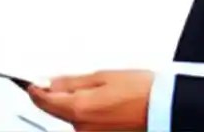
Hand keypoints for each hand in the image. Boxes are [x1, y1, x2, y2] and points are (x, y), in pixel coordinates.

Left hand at [25, 70, 152, 130]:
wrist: (169, 108)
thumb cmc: (143, 91)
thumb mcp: (101, 77)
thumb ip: (69, 83)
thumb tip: (46, 83)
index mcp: (79, 110)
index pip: (43, 102)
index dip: (36, 90)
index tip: (34, 83)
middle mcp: (83, 130)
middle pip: (60, 112)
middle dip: (65, 98)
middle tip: (87, 85)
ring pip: (75, 120)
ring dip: (81, 108)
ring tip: (106, 95)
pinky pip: (89, 128)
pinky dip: (93, 116)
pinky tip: (108, 107)